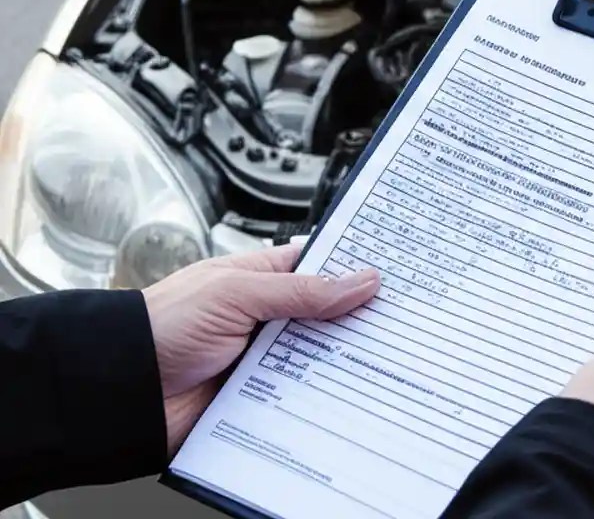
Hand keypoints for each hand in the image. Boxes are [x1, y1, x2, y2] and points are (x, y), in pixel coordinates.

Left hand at [143, 245, 379, 454]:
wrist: (121, 390)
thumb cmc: (162, 326)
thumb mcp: (235, 294)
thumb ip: (300, 291)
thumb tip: (361, 280)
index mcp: (258, 279)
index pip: (320, 267)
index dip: (354, 269)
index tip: (395, 273)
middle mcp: (266, 317)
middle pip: (328, 316)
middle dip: (358, 320)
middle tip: (400, 321)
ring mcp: (265, 358)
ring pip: (321, 357)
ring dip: (343, 360)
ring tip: (384, 358)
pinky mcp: (262, 396)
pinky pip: (303, 396)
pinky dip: (324, 397)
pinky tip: (350, 394)